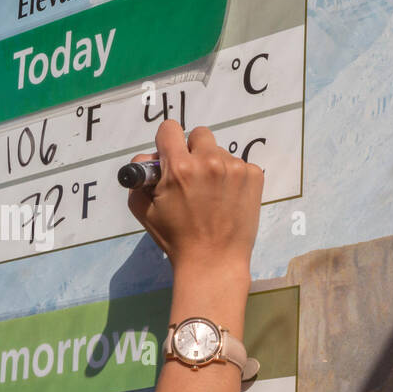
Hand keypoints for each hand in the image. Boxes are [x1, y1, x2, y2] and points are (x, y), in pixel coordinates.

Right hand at [127, 120, 262, 278]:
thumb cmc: (176, 239)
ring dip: (213, 166)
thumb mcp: (143, 209)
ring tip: (211, 195)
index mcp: (178, 168)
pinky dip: (232, 177)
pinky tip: (227, 199)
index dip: (166, 142)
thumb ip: (139, 177)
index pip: (170, 129)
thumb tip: (149, 158)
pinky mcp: (253, 176)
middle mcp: (208, 162)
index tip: (169, 156)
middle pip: (198, 135)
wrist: (214, 262)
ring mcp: (234, 168)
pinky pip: (239, 164)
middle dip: (192, 151)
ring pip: (219, 151)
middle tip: (192, 177)